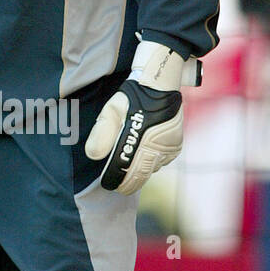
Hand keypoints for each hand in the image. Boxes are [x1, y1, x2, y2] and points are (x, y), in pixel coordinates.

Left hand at [85, 42, 186, 193]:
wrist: (160, 84)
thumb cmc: (131, 98)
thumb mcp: (110, 111)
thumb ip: (100, 134)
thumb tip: (93, 156)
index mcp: (141, 140)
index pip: (127, 172)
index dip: (116, 182)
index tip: (108, 184)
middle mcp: (158, 147)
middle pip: (141, 177)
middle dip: (128, 183)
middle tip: (118, 186)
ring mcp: (169, 148)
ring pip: (151, 170)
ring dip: (140, 171)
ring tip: (130, 165)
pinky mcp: (176, 147)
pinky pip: (161, 162)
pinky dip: (152, 161)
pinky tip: (145, 152)